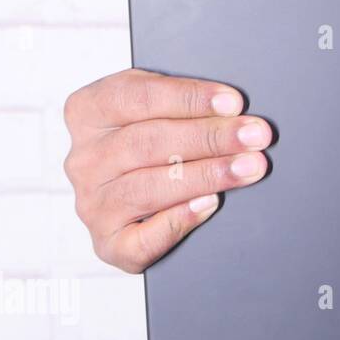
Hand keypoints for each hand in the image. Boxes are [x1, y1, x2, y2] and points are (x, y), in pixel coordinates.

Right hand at [63, 69, 272, 272]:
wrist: (139, 194)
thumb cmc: (156, 139)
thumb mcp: (159, 107)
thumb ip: (182, 102)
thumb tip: (231, 105)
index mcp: (89, 112)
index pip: (136, 97)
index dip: (189, 98)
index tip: (233, 102)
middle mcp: (84, 159)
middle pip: (148, 143)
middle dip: (210, 138)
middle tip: (255, 135)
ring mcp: (93, 204)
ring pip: (149, 188)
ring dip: (207, 176)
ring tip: (249, 167)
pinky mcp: (108, 243)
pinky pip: (142, 239)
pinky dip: (178, 221)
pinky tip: (210, 204)